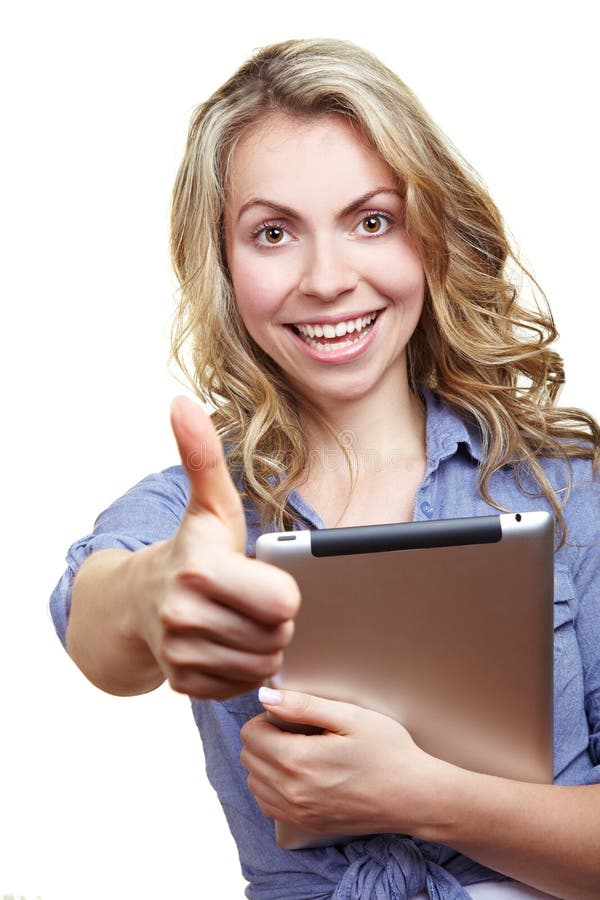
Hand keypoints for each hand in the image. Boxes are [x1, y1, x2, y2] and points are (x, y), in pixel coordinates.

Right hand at [134, 396, 299, 700]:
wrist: (138, 600)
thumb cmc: (192, 548)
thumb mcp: (209, 505)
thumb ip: (203, 456)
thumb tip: (181, 403)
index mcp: (199, 569)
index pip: (284, 602)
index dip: (283, 590)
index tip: (262, 578)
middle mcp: (182, 615)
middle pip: (278, 636)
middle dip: (275, 620)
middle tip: (252, 601)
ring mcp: (180, 655)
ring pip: (264, 664)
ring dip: (263, 645)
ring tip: (242, 620)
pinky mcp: (183, 683)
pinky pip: (243, 685)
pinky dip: (244, 669)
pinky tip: (228, 644)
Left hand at [240, 689, 457, 836]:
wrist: (414, 796)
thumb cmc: (388, 751)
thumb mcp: (350, 717)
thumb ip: (303, 705)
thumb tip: (265, 697)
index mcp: (299, 760)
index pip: (251, 734)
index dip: (267, 717)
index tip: (290, 716)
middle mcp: (292, 791)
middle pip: (248, 757)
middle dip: (264, 737)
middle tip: (296, 730)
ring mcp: (298, 813)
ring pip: (254, 782)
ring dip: (265, 763)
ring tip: (297, 750)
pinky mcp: (306, 825)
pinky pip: (267, 804)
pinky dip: (271, 787)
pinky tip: (296, 774)